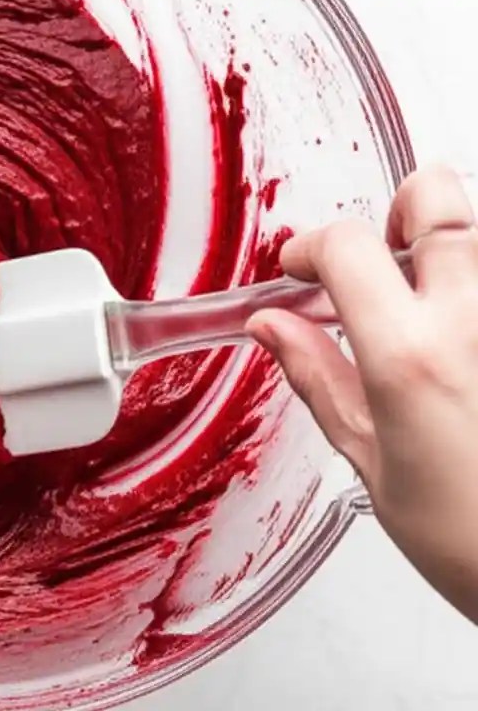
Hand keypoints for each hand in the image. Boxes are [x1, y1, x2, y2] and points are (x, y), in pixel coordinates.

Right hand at [248, 165, 477, 622]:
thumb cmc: (473, 537)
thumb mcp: (371, 460)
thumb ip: (319, 377)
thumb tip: (274, 327)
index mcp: (409, 353)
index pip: (345, 244)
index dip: (311, 247)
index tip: (301, 268)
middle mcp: (475, 317)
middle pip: (434, 195)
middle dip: (397, 212)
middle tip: (383, 260)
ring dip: (446, 250)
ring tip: (431, 310)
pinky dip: (471, 295)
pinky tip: (462, 346)